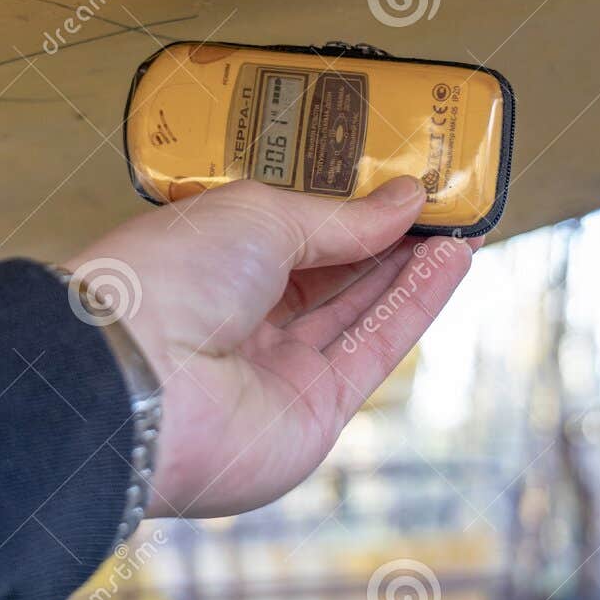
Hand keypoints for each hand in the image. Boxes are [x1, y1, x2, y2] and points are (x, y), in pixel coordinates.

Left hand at [63, 176, 477, 518]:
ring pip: (358, 315)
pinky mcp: (311, 415)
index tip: (402, 184)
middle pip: (330, 278)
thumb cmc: (168, 277)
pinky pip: (372, 351)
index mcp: (209, 266)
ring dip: (411, 272)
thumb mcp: (261, 217)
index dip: (350, 211)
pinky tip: (448, 265)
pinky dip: (412, 308)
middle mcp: (239, 321)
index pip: (293, 236)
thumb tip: (403, 198)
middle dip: (389, 241)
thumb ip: (341, 217)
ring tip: (462, 228)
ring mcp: (275, 373)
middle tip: (446, 205)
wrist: (136, 375)